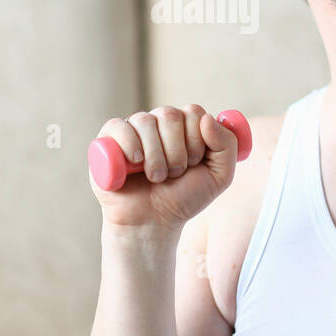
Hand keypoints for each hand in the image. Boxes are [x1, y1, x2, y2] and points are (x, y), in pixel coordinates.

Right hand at [89, 104, 240, 230]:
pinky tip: (135, 163)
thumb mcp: (219, 176)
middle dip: (177, 151)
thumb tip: (207, 117)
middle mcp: (157, 123)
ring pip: (145, 121)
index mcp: (183, 126)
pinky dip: (128, 143)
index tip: (194, 164)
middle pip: (169, 114)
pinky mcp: (108, 141)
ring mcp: (132, 130)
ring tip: (156, 178)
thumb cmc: (184, 198)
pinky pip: (118, 125)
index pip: (193, 112)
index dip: (196, 140)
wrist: (152, 223)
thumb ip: (227, 145)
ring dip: (155, 155)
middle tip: (174, 174)